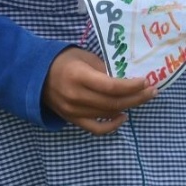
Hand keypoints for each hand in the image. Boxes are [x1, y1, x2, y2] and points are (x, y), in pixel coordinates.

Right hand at [41, 46, 155, 134]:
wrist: (33, 74)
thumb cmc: (60, 61)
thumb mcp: (82, 56)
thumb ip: (103, 68)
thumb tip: (124, 79)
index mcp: (77, 75)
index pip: (111, 86)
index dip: (132, 86)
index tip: (146, 82)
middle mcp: (76, 95)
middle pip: (114, 102)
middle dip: (137, 97)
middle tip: (151, 92)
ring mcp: (73, 110)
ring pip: (108, 113)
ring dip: (128, 107)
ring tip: (139, 99)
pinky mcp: (72, 119)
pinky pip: (97, 128)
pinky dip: (112, 125)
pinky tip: (122, 117)